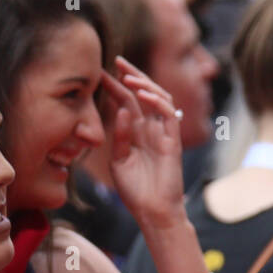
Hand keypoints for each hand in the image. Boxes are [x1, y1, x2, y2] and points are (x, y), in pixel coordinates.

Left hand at [107, 57, 186, 227]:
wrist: (152, 212)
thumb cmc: (136, 191)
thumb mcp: (119, 162)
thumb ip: (119, 137)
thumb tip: (122, 110)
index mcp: (136, 133)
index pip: (127, 102)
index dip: (115, 86)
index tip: (99, 73)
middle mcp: (151, 129)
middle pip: (144, 94)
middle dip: (132, 75)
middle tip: (117, 60)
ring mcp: (163, 133)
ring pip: (159, 98)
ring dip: (144, 84)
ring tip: (128, 76)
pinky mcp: (173, 141)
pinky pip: (167, 115)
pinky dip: (155, 102)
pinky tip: (141, 95)